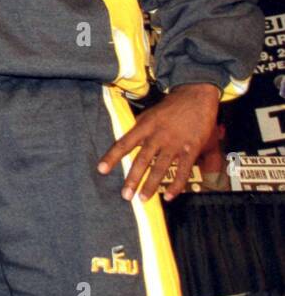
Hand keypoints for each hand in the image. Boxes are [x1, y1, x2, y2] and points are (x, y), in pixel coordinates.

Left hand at [96, 83, 218, 201]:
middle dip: (132, 178)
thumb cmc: (169, 107)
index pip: (124, 143)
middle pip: (142, 160)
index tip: (101, 170)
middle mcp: (157, 136)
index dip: (112, 157)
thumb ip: (138, 130)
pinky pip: (183, 170)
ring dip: (151, 185)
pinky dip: (177, 185)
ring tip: (143, 198)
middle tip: (125, 195)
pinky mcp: (191, 149)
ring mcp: (175, 143)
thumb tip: (126, 144)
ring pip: (160, 168)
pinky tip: (170, 196)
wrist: (195, 96)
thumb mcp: (149, 114)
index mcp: (144, 126)